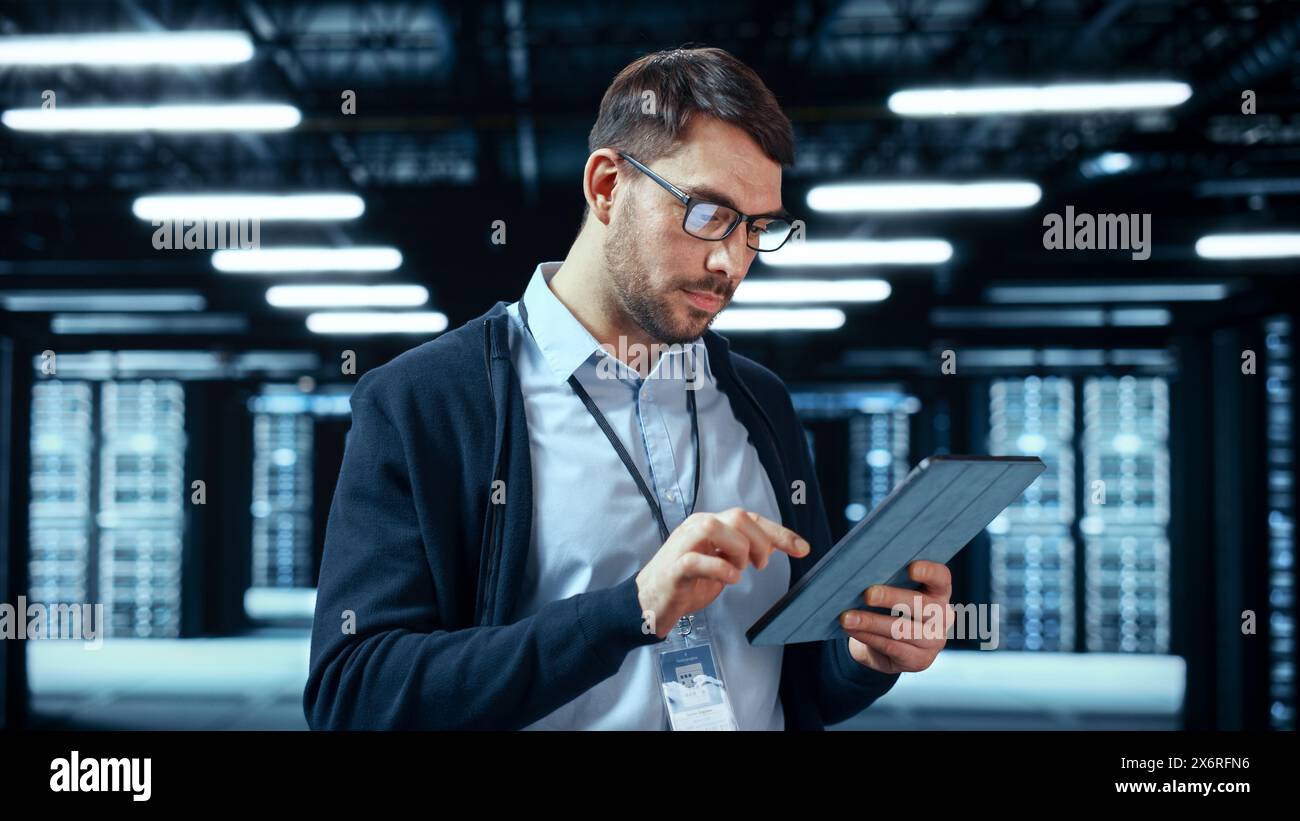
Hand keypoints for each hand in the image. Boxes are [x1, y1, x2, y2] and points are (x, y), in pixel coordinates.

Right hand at [636, 508, 809, 638]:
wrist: (649, 603)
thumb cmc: (686, 583)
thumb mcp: (722, 564)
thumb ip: (743, 551)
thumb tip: (774, 544)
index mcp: (711, 525)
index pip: (750, 518)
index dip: (779, 532)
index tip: (803, 548)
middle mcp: (696, 528)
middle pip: (738, 517)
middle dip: (761, 542)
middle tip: (761, 566)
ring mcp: (683, 546)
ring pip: (715, 527)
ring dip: (738, 550)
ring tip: (739, 571)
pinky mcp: (673, 568)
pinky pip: (696, 561)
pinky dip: (719, 569)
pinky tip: (730, 579)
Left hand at [838, 560, 952, 674]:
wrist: (884, 646)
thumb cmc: (888, 608)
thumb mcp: (892, 591)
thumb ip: (887, 580)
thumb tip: (861, 573)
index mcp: (939, 591)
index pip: (941, 577)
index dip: (928, 571)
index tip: (910, 568)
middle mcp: (943, 616)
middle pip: (921, 604)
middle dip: (891, 598)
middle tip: (867, 594)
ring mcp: (934, 641)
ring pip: (903, 629)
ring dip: (871, 622)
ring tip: (847, 617)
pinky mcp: (919, 660)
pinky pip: (892, 647)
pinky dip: (868, 637)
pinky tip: (852, 630)